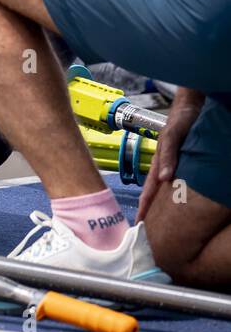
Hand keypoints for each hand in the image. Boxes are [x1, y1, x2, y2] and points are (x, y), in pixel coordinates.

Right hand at [137, 88, 202, 220]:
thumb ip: (167, 155)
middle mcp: (165, 165)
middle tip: (146, 228)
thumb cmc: (180, 118)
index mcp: (159, 162)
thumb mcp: (172, 136)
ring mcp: (173, 163)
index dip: (144, 206)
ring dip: (160, 202)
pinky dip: (172, 192)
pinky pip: (177, 181)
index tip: (139, 223)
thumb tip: (163, 178)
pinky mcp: (183, 160)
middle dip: (149, 209)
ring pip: (166, 187)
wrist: (192, 103)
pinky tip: (175, 197)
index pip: (149, 190)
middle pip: (155, 192)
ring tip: (157, 218)